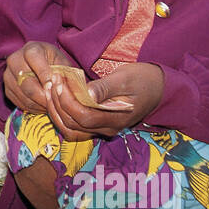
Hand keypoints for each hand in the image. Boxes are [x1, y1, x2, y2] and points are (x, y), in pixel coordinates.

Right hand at [3, 41, 75, 115]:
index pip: (34, 59)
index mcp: (31, 49)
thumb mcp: (62, 62)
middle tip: (55, 103)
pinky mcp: (7, 88)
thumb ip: (63, 73)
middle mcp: (15, 59)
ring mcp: (8, 75)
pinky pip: (19, 102)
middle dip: (42, 95)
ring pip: (23, 94)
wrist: (39, 65)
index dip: (44, 74)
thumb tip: (60, 89)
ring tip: (51, 106)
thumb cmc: (53, 62)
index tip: (54, 87)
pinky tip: (42, 107)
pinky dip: (32, 107)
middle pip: (26, 82)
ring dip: (38, 104)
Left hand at [43, 61, 163, 142]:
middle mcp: (108, 129)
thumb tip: (86, 93)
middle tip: (52, 82)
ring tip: (50, 88)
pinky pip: (74, 126)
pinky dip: (62, 114)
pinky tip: (57, 97)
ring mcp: (103, 129)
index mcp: (116, 119)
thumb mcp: (125, 78)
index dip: (67, 101)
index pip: (83, 117)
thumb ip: (106, 87)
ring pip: (71, 129)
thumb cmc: (143, 80)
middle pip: (74, 125)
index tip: (59, 81)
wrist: (157, 88)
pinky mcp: (97, 124)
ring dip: (56, 111)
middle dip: (58, 104)